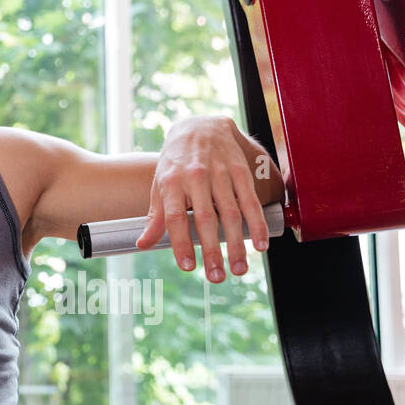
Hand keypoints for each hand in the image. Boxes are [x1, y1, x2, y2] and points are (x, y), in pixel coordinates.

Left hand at [134, 114, 273, 282]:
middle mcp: (195, 177)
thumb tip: (142, 244)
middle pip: (205, 219)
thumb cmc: (176, 162)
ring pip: (231, 213)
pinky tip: (261, 245)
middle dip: (211, 250)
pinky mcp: (240, 171)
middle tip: (216, 277)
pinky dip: (257, 224)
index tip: (187, 266)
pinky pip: (250, 201)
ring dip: (237, 244)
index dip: (180, 242)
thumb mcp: (160, 185)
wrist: (199, 127)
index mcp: (171, 182)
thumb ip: (156, 217)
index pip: (175, 216)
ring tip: (238, 269)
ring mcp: (220, 173)